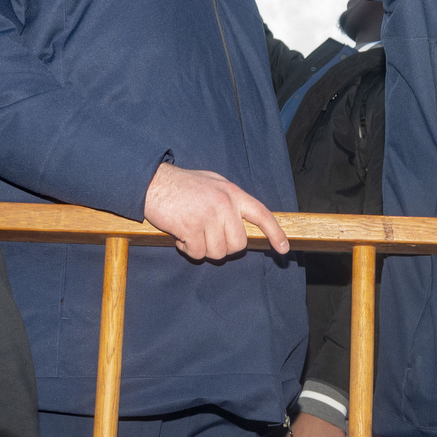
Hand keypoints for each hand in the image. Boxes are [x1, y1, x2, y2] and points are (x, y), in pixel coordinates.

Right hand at [143, 161, 288, 260]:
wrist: (153, 182)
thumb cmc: (182, 184)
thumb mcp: (214, 182)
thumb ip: (230, 200)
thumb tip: (244, 219)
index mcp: (233, 193)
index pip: (262, 215)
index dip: (275, 233)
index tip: (283, 248)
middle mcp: (225, 206)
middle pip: (238, 244)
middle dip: (223, 246)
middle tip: (207, 236)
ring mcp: (209, 217)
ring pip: (217, 252)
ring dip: (203, 248)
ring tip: (192, 231)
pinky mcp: (191, 229)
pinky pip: (197, 253)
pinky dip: (188, 249)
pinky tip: (181, 235)